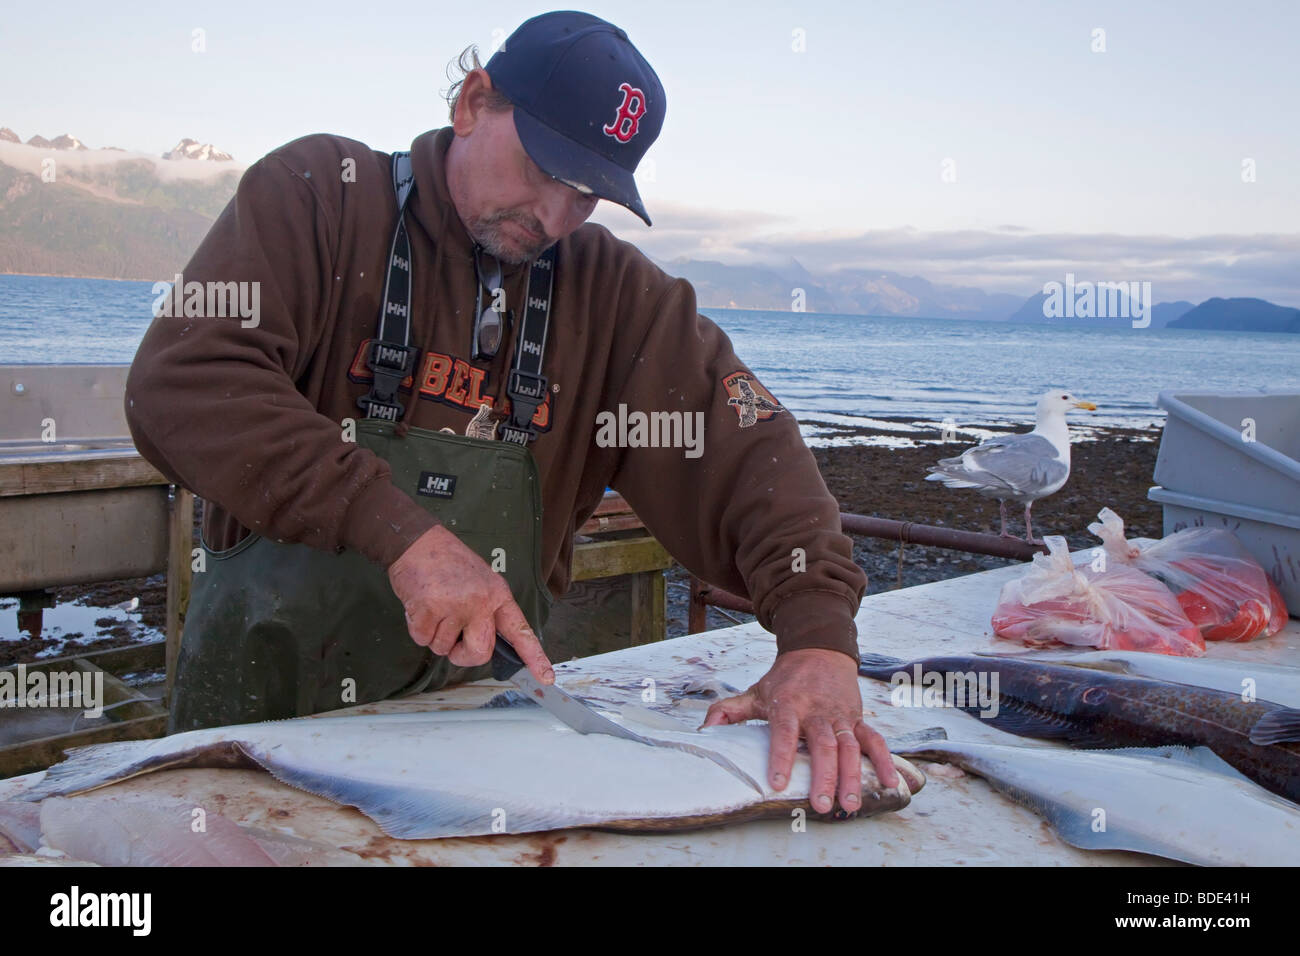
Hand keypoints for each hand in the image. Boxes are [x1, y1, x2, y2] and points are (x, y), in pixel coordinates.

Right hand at [387, 524, 553, 683]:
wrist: (418, 542)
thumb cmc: (447, 562)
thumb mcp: (481, 580)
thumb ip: (486, 610)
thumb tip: (484, 644)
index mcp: (497, 595)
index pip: (520, 631)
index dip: (535, 657)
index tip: (546, 678)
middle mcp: (481, 602)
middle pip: (480, 654)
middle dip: (463, 656)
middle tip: (453, 640)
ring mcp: (455, 606)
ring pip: (444, 649)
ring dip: (435, 636)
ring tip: (434, 606)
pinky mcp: (429, 610)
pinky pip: (422, 639)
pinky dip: (417, 629)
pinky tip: (420, 606)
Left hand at [700, 648, 898, 812]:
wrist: (819, 649)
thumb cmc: (784, 679)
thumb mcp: (755, 691)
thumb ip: (729, 710)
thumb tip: (705, 730)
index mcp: (788, 704)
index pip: (783, 732)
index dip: (782, 757)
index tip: (779, 783)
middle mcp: (816, 710)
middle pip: (822, 744)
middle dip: (824, 776)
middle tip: (821, 804)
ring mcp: (840, 715)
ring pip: (850, 746)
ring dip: (853, 776)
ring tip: (850, 805)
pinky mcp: (857, 718)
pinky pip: (875, 740)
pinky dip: (884, 762)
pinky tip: (889, 784)